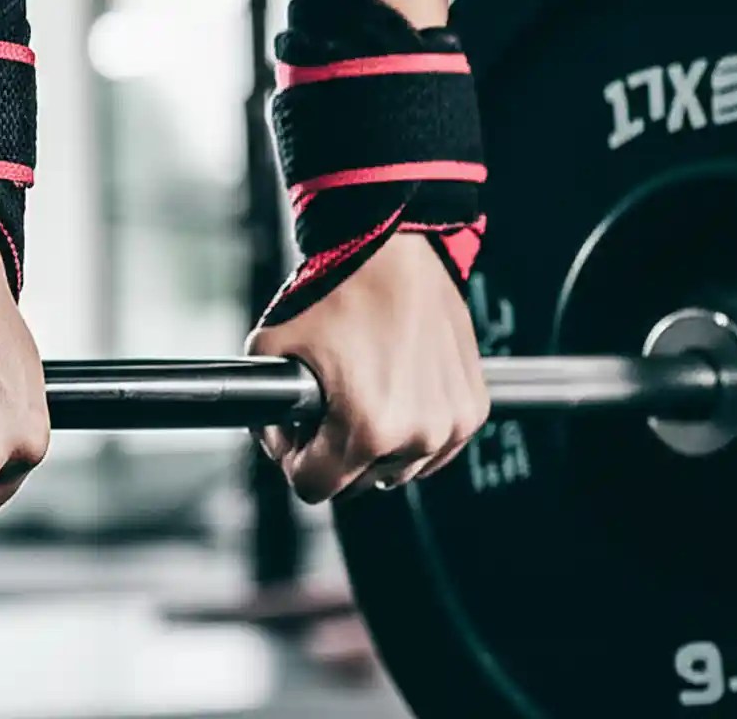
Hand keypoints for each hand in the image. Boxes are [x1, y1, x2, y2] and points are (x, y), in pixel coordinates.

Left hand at [246, 234, 488, 503]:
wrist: (391, 248)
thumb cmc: (335, 290)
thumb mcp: (270, 350)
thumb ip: (264, 415)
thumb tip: (280, 445)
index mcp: (367, 428)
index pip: (313, 487)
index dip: (295, 460)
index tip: (298, 435)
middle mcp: (417, 433)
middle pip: (357, 483)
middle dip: (334, 451)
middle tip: (329, 405)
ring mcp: (450, 423)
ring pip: (397, 469)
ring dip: (376, 444)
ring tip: (364, 393)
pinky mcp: (472, 408)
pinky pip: (434, 447)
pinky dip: (413, 429)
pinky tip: (396, 393)